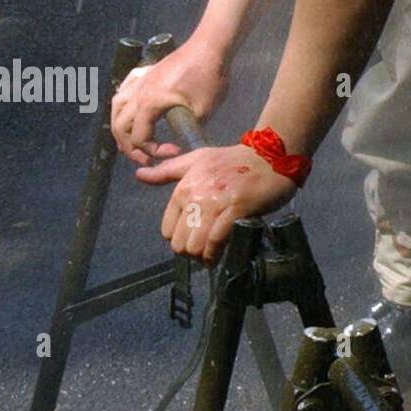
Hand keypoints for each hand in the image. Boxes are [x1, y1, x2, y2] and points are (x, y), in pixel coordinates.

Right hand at [111, 38, 229, 165]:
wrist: (210, 46)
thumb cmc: (209, 77)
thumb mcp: (203, 111)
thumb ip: (189, 130)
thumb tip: (185, 143)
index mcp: (149, 104)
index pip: (139, 138)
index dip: (154, 151)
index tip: (174, 151)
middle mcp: (137, 92)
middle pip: (120, 127)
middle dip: (130, 147)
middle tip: (148, 157)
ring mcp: (140, 80)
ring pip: (116, 107)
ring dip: (121, 127)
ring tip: (133, 139)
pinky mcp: (146, 71)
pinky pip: (124, 88)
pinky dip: (123, 103)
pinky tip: (131, 109)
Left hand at [140, 145, 297, 264]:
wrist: (272, 155)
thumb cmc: (234, 159)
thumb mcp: (199, 159)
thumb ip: (168, 170)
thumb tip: (139, 174)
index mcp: (185, 186)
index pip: (167, 229)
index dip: (179, 238)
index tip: (192, 239)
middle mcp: (196, 195)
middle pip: (180, 241)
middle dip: (190, 251)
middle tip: (203, 250)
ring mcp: (216, 202)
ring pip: (196, 245)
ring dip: (202, 256)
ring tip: (211, 255)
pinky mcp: (236, 209)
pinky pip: (216, 241)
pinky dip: (215, 254)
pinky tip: (218, 256)